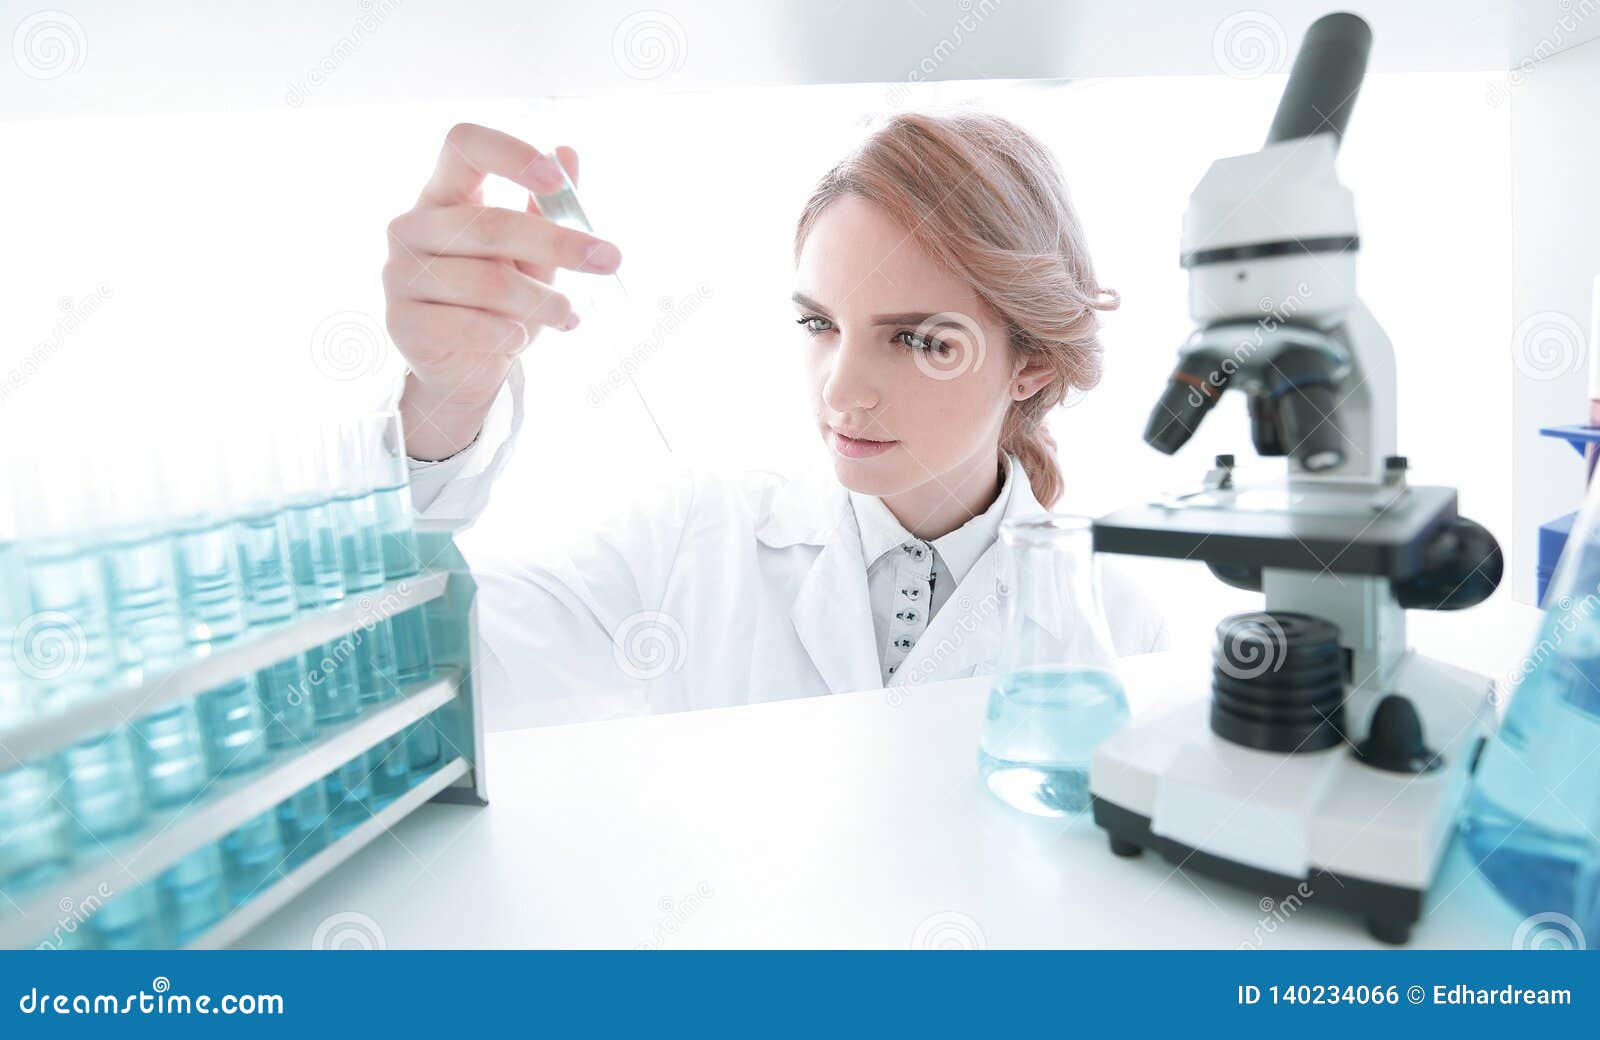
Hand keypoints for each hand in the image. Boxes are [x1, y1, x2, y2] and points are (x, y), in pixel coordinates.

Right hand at [386, 122, 621, 458]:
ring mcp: (400, 274)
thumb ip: (547, 209)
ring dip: (541, 301)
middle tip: (609, 260)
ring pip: (487, 282)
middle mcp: (412, 227)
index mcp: (442, 195)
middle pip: (490, 224)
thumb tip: (568, 152)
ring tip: (568, 316)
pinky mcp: (402, 323)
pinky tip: (521, 339)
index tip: (558, 182)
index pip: (464, 146)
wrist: (466, 366)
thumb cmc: (501, 301)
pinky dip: (508, 335)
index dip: (510, 155)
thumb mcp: (532, 253)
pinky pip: (469, 325)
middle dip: (558, 244)